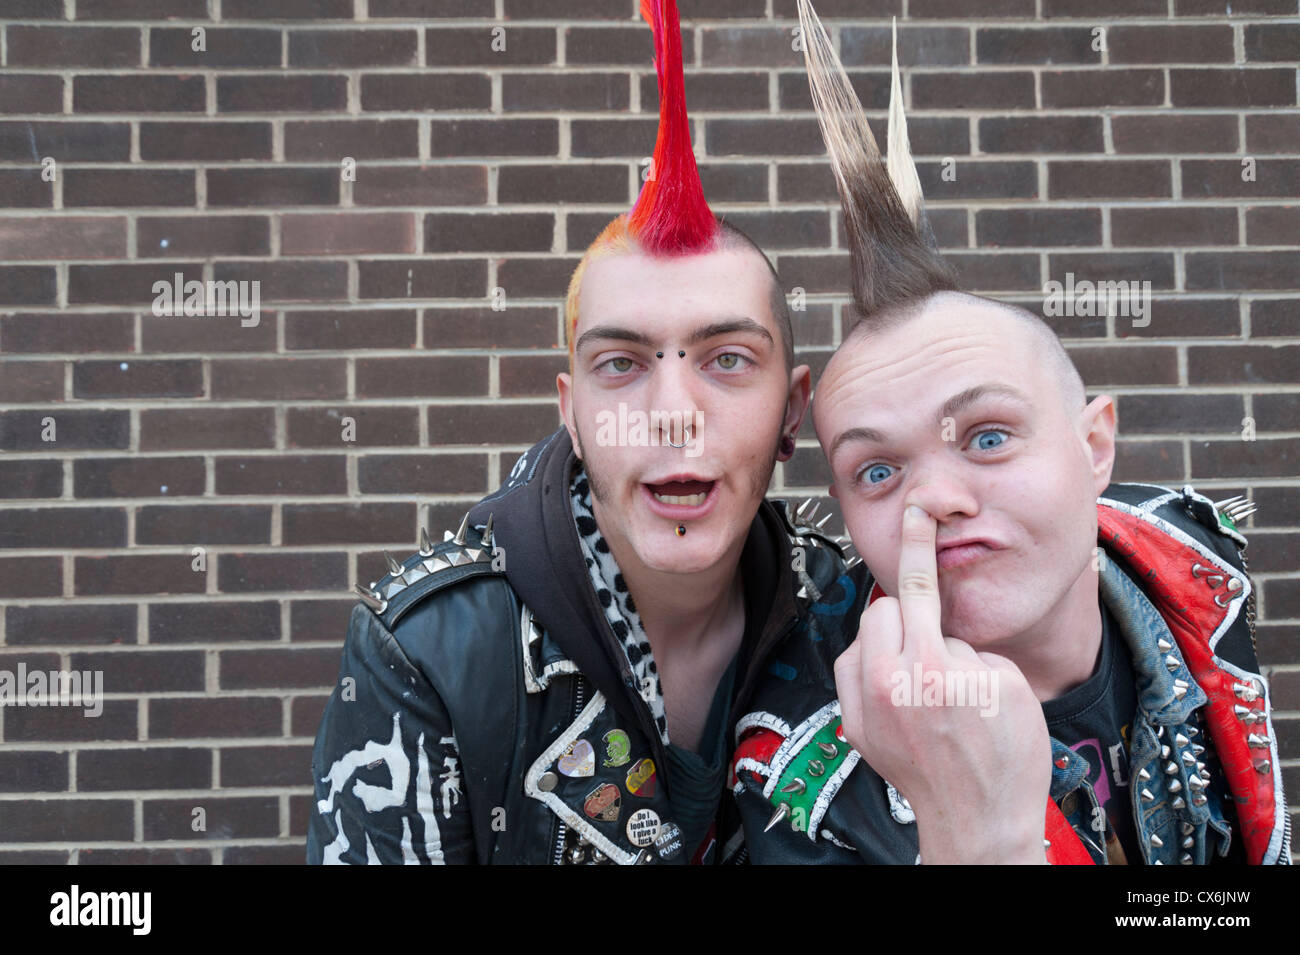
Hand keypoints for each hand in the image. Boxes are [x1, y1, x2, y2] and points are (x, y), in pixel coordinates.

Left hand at [834, 503, 1050, 862]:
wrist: (980, 821)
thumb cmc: (1005, 755)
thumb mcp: (1004, 681)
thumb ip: (962, 641)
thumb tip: (934, 626)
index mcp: (932, 668)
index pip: (918, 587)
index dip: (918, 542)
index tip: (916, 512)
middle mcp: (887, 684)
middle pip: (881, 609)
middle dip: (907, 614)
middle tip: (936, 641)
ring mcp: (864, 707)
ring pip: (863, 639)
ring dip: (890, 643)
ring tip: (924, 676)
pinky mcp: (853, 724)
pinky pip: (855, 671)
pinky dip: (876, 671)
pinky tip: (905, 695)